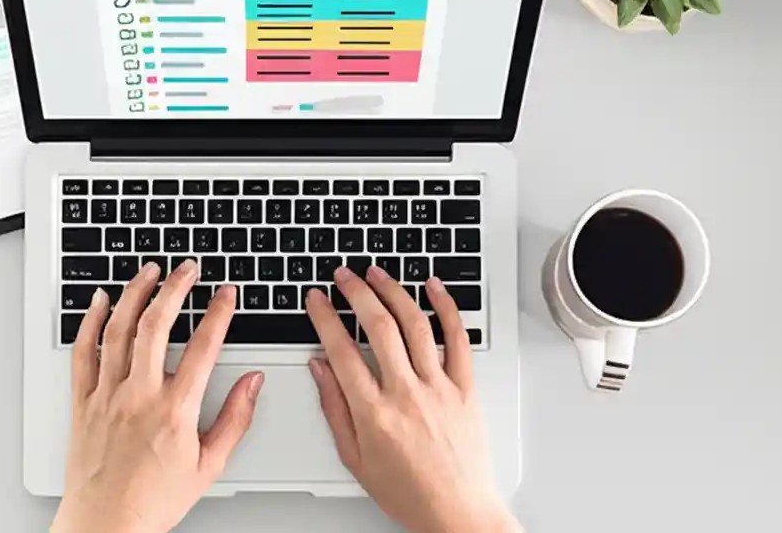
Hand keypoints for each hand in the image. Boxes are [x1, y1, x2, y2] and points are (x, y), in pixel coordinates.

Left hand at [51, 261, 262, 532]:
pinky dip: (90, 321)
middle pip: (157, 325)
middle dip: (175, 288)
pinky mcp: (82, 402)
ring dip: (135, 293)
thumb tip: (254, 382)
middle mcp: (139, 396)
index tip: (226, 293)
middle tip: (187, 269)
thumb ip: (235, 418)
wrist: (106, 525)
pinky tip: (101, 301)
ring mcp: (107, 396)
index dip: (219, 313)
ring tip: (149, 271)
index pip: (204, 347)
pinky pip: (83, 352)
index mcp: (175, 411)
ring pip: (118, 330)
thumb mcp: (210, 466)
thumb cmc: (154, 501)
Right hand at [305, 266, 520, 532]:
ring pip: (415, 324)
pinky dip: (446, 308)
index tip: (316, 299)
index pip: (342, 350)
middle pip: (378, 326)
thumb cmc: (407, 491)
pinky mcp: (465, 388)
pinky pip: (458, 339)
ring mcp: (439, 388)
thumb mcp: (354, 458)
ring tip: (377, 273)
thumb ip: (334, 408)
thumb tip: (319, 367)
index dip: (324, 318)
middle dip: (356, 292)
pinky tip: (434, 288)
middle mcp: (406, 394)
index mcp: (374, 413)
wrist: (456, 512)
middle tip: (343, 275)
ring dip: (393, 291)